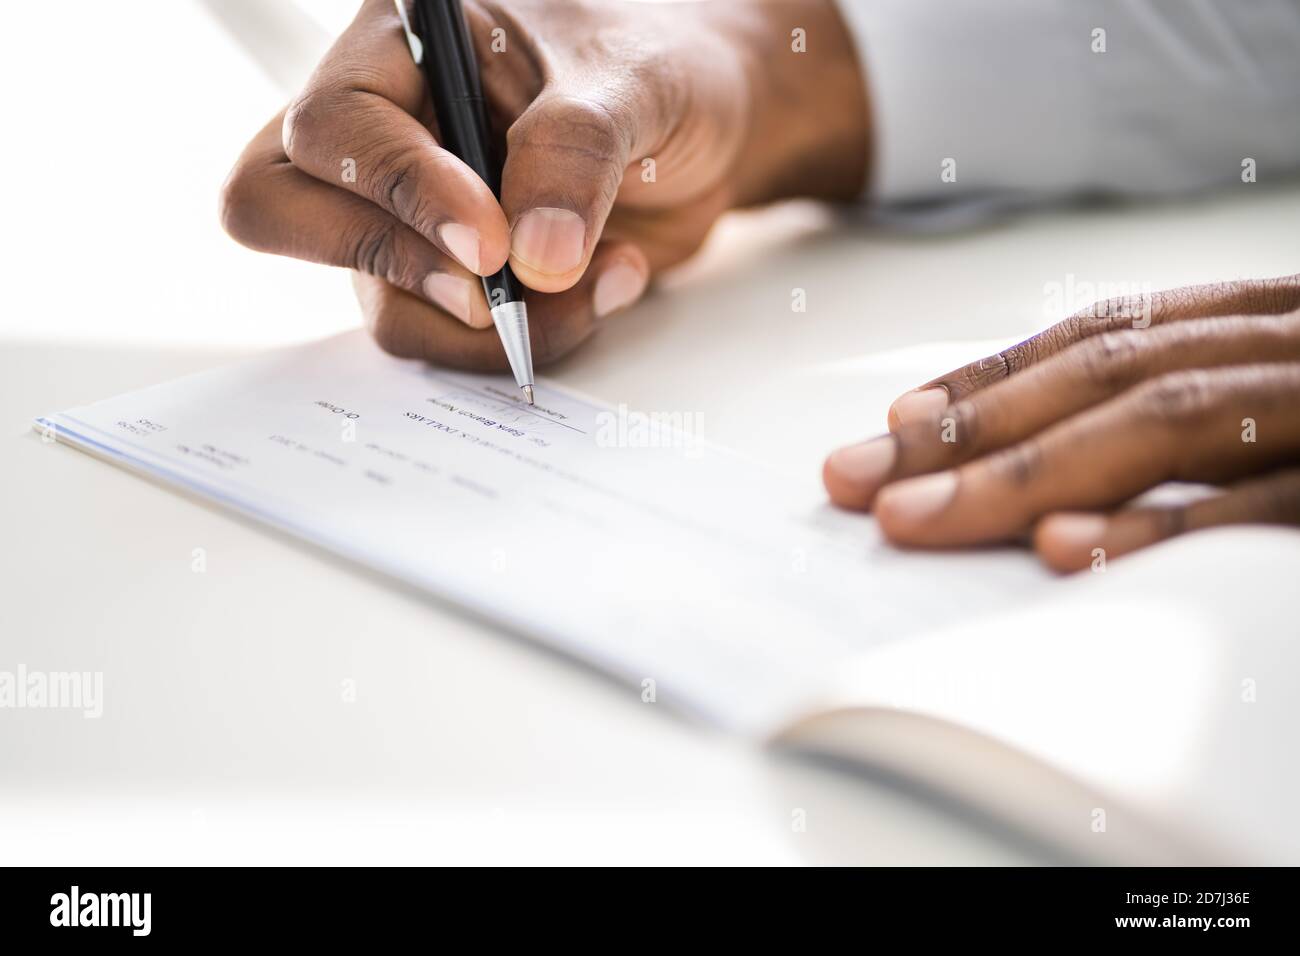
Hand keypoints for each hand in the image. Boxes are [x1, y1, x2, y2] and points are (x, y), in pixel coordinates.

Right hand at [221, 0, 866, 368]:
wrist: (709, 122)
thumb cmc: (662, 64)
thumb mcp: (634, 84)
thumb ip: (576, 155)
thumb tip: (532, 263)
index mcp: (406, 42)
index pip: (337, 124)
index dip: (402, 192)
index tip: (493, 245)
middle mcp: (388, 128)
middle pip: (283, 210)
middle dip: (395, 268)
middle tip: (493, 294)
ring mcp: (412, 211)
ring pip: (381, 299)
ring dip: (492, 324)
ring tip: (602, 278)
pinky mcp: (455, 275)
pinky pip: (451, 336)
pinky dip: (531, 337)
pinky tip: (606, 286)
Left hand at [823, 275, 1299, 570]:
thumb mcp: (1298, 395)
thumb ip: (1211, 405)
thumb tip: (1067, 477)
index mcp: (1272, 320)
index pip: (1109, 336)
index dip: (994, 377)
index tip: (894, 420)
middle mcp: (1295, 343)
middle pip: (1106, 374)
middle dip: (967, 427)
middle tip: (851, 479)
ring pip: (1159, 420)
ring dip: (1021, 472)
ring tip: (910, 517)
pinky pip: (1266, 502)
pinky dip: (1156, 522)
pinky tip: (1057, 550)